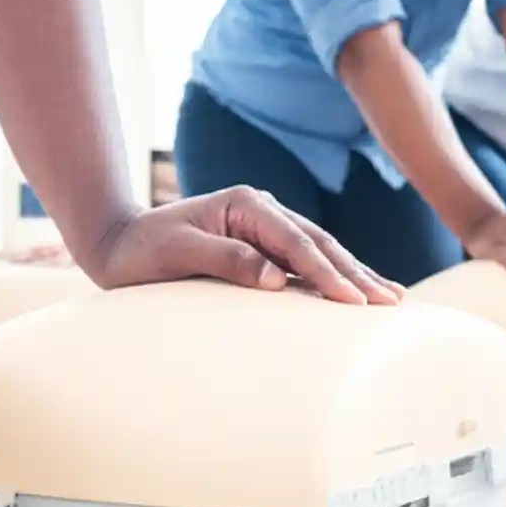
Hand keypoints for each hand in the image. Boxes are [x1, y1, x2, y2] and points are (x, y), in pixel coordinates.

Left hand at [87, 186, 403, 304]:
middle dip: (354, 273)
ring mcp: (263, 225)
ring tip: (389, 296)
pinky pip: (303, 260)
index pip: (296, 242)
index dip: (326, 273)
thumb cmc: (141, 249)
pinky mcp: (260, 244)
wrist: (117, 242)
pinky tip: (353, 289)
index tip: (352, 301)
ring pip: (317, 250)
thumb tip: (275, 279)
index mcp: (246, 204)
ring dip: (352, 273)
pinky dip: (331, 275)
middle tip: (388, 303)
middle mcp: (260, 208)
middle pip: (317, 243)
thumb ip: (226, 259)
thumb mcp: (177, 252)